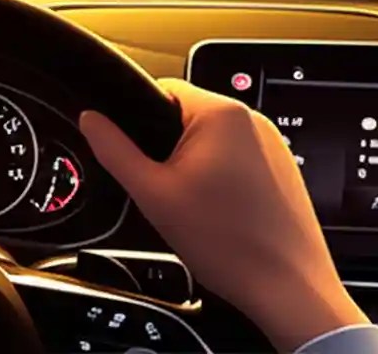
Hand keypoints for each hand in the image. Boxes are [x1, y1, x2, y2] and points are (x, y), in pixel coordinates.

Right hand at [79, 78, 366, 351]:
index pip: (162, 88)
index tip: (140, 158)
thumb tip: (90, 120)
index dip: (139, 122)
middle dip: (169, 151)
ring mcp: (273, 144)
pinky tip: (221, 214)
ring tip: (198, 208)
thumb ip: (115, 150)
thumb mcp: (153, 194)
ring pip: (211, 142)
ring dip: (195, 166)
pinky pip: (236, 160)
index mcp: (220, 114)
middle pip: (187, 118)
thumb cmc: (228, 243)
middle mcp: (252, 120)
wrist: (286, 288)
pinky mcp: (282, 168)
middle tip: (169, 192)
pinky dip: (221, 180)